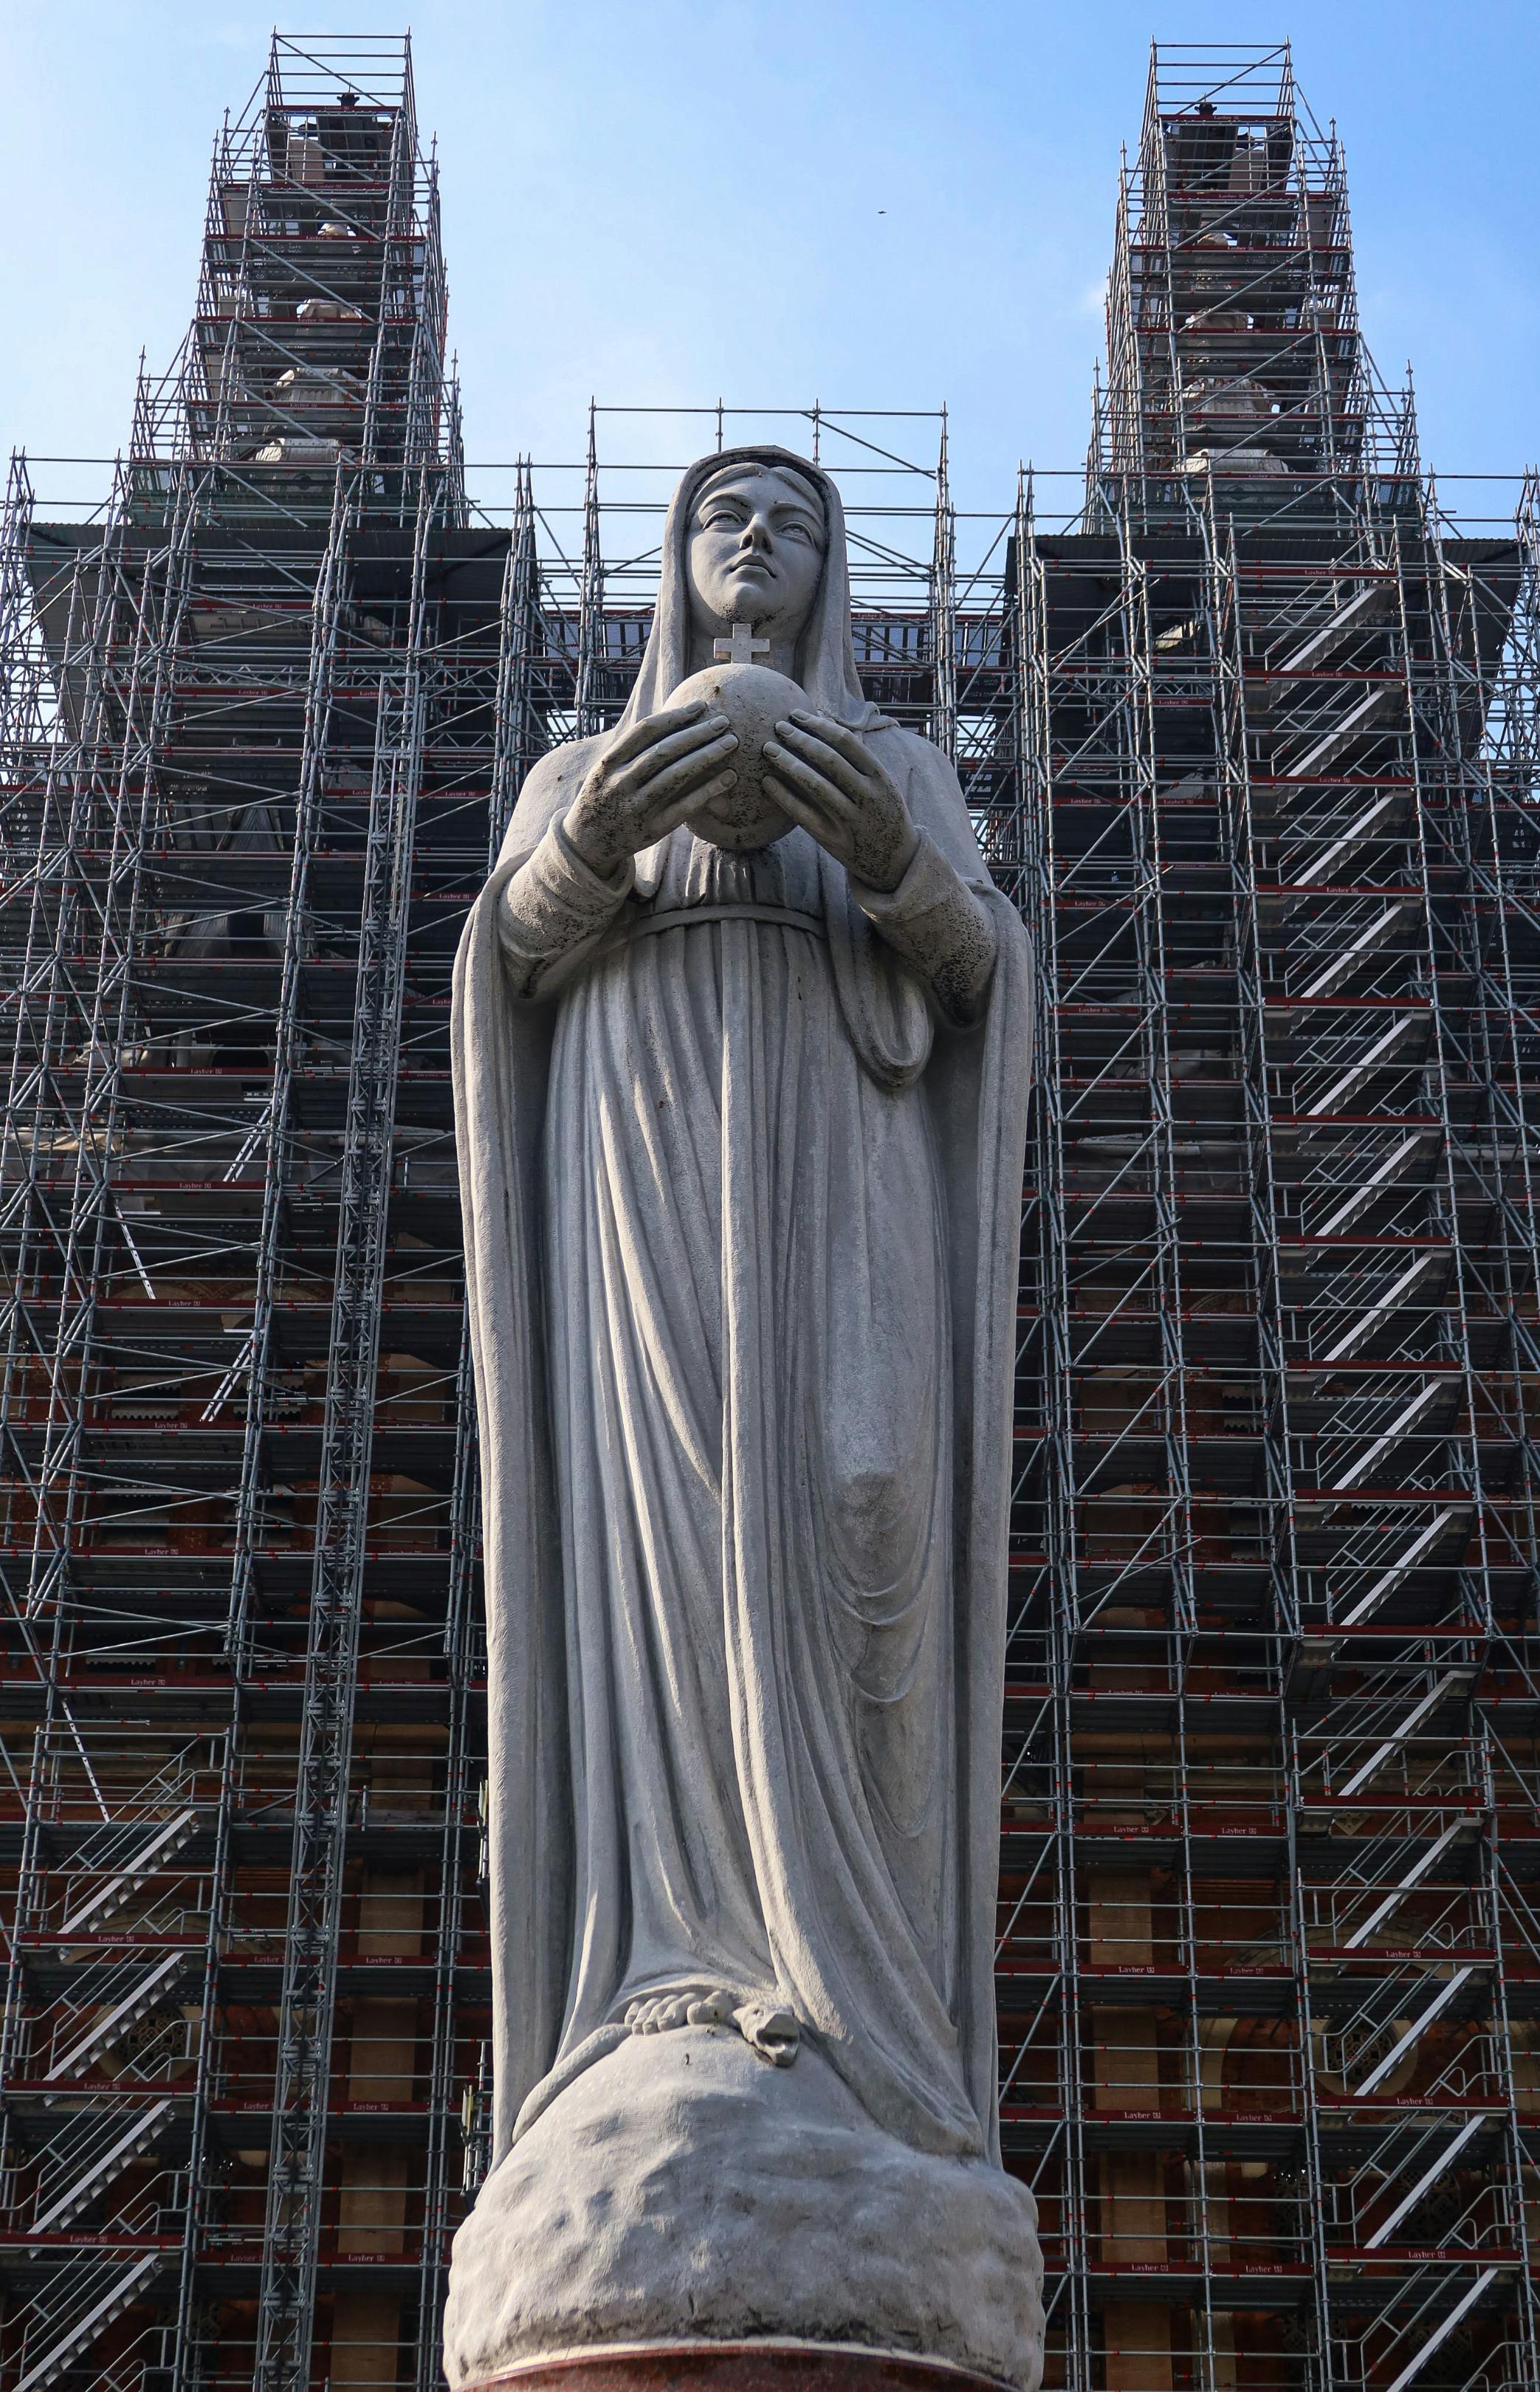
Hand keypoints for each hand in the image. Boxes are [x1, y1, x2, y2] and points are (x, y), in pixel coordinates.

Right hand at [563, 699, 737, 876]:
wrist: (587, 843)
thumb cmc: (605, 797)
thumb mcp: (607, 771)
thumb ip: (632, 750)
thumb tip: (673, 721)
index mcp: (609, 763)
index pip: (646, 731)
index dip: (675, 716)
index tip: (700, 706)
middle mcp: (621, 783)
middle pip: (665, 751)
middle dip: (697, 733)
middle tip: (723, 720)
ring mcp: (637, 807)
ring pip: (677, 775)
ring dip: (707, 755)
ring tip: (730, 742)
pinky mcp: (653, 829)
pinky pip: (686, 806)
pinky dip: (709, 790)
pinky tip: (729, 777)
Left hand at [762, 712, 918, 891]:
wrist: (895, 860)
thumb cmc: (883, 812)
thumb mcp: (883, 784)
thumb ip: (859, 761)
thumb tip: (822, 726)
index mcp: (880, 776)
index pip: (846, 742)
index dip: (819, 725)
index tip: (797, 715)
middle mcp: (867, 796)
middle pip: (828, 759)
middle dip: (800, 739)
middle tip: (778, 726)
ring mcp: (850, 819)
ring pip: (815, 785)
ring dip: (788, 763)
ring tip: (768, 748)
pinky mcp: (833, 839)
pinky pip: (803, 814)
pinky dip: (783, 796)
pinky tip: (767, 781)